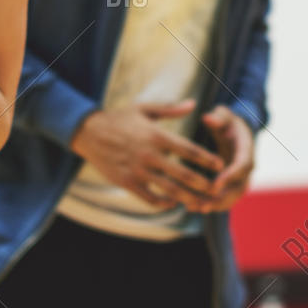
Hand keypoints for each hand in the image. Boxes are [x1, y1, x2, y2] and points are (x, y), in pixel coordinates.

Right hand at [71, 99, 224, 209]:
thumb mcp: (144, 109)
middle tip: (216, 190)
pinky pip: (149, 198)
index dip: (206, 158)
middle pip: (182, 174)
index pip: (188, 149)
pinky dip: (163, 203)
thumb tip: (194, 104)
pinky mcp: (127, 182)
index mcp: (156, 135)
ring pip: (168, 190)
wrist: (88, 132)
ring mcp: (137, 170)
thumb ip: (171, 109)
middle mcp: (149, 155)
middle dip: (201, 184)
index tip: (220, 164)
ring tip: (200, 203)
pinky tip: (173, 203)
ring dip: (187, 198)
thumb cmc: (119, 118)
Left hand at [199, 105, 254, 211]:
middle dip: (221, 198)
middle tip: (203, 205)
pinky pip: (223, 199)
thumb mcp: (224, 116)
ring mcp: (240, 179)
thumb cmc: (226, 123)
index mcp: (246, 150)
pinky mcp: (231, 186)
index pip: (242, 166)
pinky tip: (190, 207)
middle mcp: (246, 168)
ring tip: (194, 208)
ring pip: (231, 198)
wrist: (233, 132)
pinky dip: (210, 205)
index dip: (230, 176)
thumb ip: (218, 117)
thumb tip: (208, 118)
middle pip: (238, 188)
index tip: (215, 184)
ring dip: (214, 205)